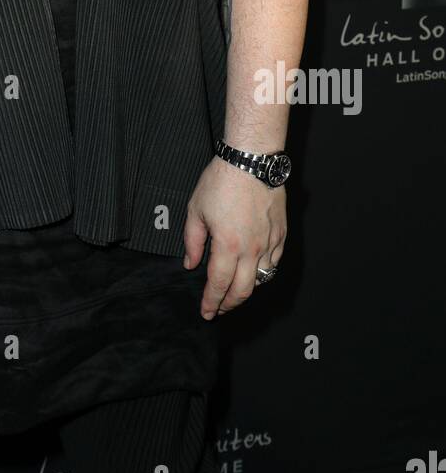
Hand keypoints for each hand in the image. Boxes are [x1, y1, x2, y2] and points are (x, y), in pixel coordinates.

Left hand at [183, 156, 286, 319]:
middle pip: (243, 290)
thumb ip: (193, 241)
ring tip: (235, 291)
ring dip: (247, 289)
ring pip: (261, 278)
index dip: (211, 302)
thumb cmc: (222, 181)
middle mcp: (251, 249)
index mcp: (227, 246)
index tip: (206, 312)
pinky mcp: (280, 233)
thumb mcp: (196, 209)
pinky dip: (264, 272)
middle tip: (220, 308)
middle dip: (229, 304)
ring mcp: (269, 242)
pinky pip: (275, 261)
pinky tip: (256, 271)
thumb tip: (191, 263)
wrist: (251, 160)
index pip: (219, 284)